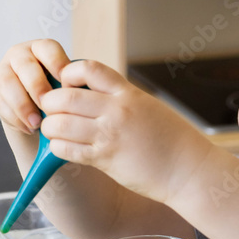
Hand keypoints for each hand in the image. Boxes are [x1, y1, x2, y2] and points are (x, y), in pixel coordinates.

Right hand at [0, 39, 69, 133]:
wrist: (36, 106)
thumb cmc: (58, 92)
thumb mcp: (66, 83)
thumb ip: (72, 83)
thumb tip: (83, 94)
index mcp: (41, 48)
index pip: (48, 48)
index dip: (57, 65)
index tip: (67, 86)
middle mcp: (19, 55)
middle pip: (25, 66)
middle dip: (37, 87)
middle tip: (48, 106)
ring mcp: (4, 72)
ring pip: (7, 84)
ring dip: (23, 105)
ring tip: (37, 123)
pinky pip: (1, 103)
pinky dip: (16, 118)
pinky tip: (30, 128)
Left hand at [39, 60, 213, 205]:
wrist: (188, 169)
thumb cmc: (171, 139)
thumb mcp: (147, 106)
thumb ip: (119, 99)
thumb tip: (91, 95)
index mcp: (127, 92)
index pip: (87, 68)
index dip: (68, 74)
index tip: (66, 85)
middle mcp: (117, 110)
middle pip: (65, 97)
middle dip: (50, 103)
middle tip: (49, 111)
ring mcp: (110, 135)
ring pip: (60, 124)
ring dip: (50, 127)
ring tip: (53, 131)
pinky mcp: (106, 159)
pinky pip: (67, 150)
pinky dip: (58, 148)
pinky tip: (61, 148)